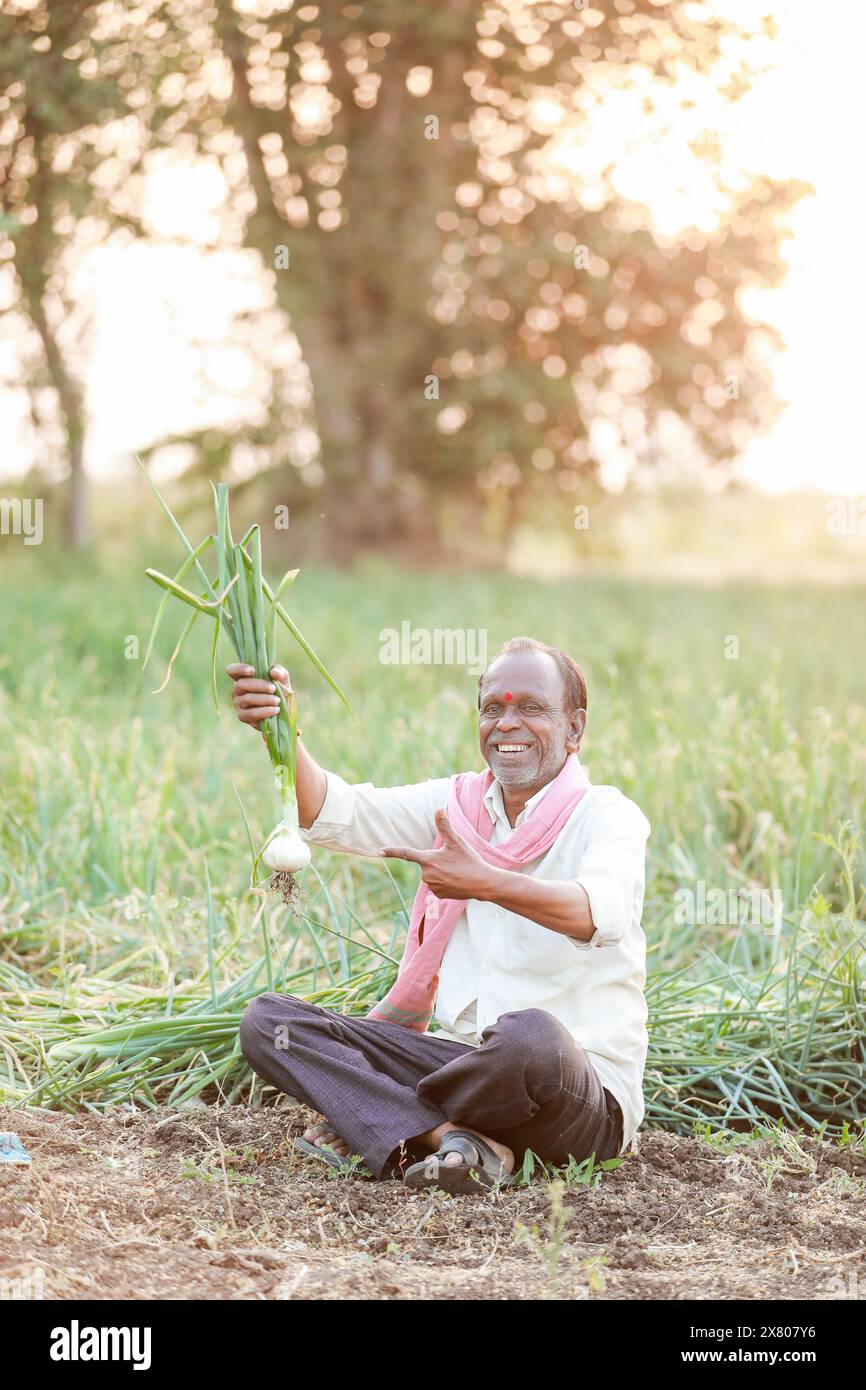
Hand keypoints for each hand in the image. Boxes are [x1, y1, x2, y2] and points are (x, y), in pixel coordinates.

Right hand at [226, 662, 291, 728]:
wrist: (283, 710)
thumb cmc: (279, 690)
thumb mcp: (282, 678)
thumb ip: (280, 672)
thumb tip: (274, 672)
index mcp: (243, 677)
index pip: (231, 670)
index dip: (239, 669)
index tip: (253, 671)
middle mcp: (237, 690)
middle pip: (241, 684)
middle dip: (259, 685)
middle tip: (273, 688)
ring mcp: (238, 703)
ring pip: (247, 699)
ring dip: (264, 699)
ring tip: (277, 700)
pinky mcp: (242, 716)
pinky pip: (251, 713)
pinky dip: (265, 711)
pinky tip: (275, 710)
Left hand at [379, 809, 494, 900]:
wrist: (482, 883)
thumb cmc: (469, 860)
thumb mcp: (456, 842)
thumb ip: (445, 826)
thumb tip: (439, 808)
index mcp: (428, 860)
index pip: (406, 853)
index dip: (392, 851)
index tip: (379, 851)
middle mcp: (426, 875)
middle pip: (426, 864)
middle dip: (437, 861)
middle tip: (454, 862)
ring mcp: (432, 887)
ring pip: (432, 875)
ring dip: (441, 872)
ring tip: (457, 872)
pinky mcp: (438, 895)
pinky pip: (437, 886)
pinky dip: (445, 882)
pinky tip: (457, 882)